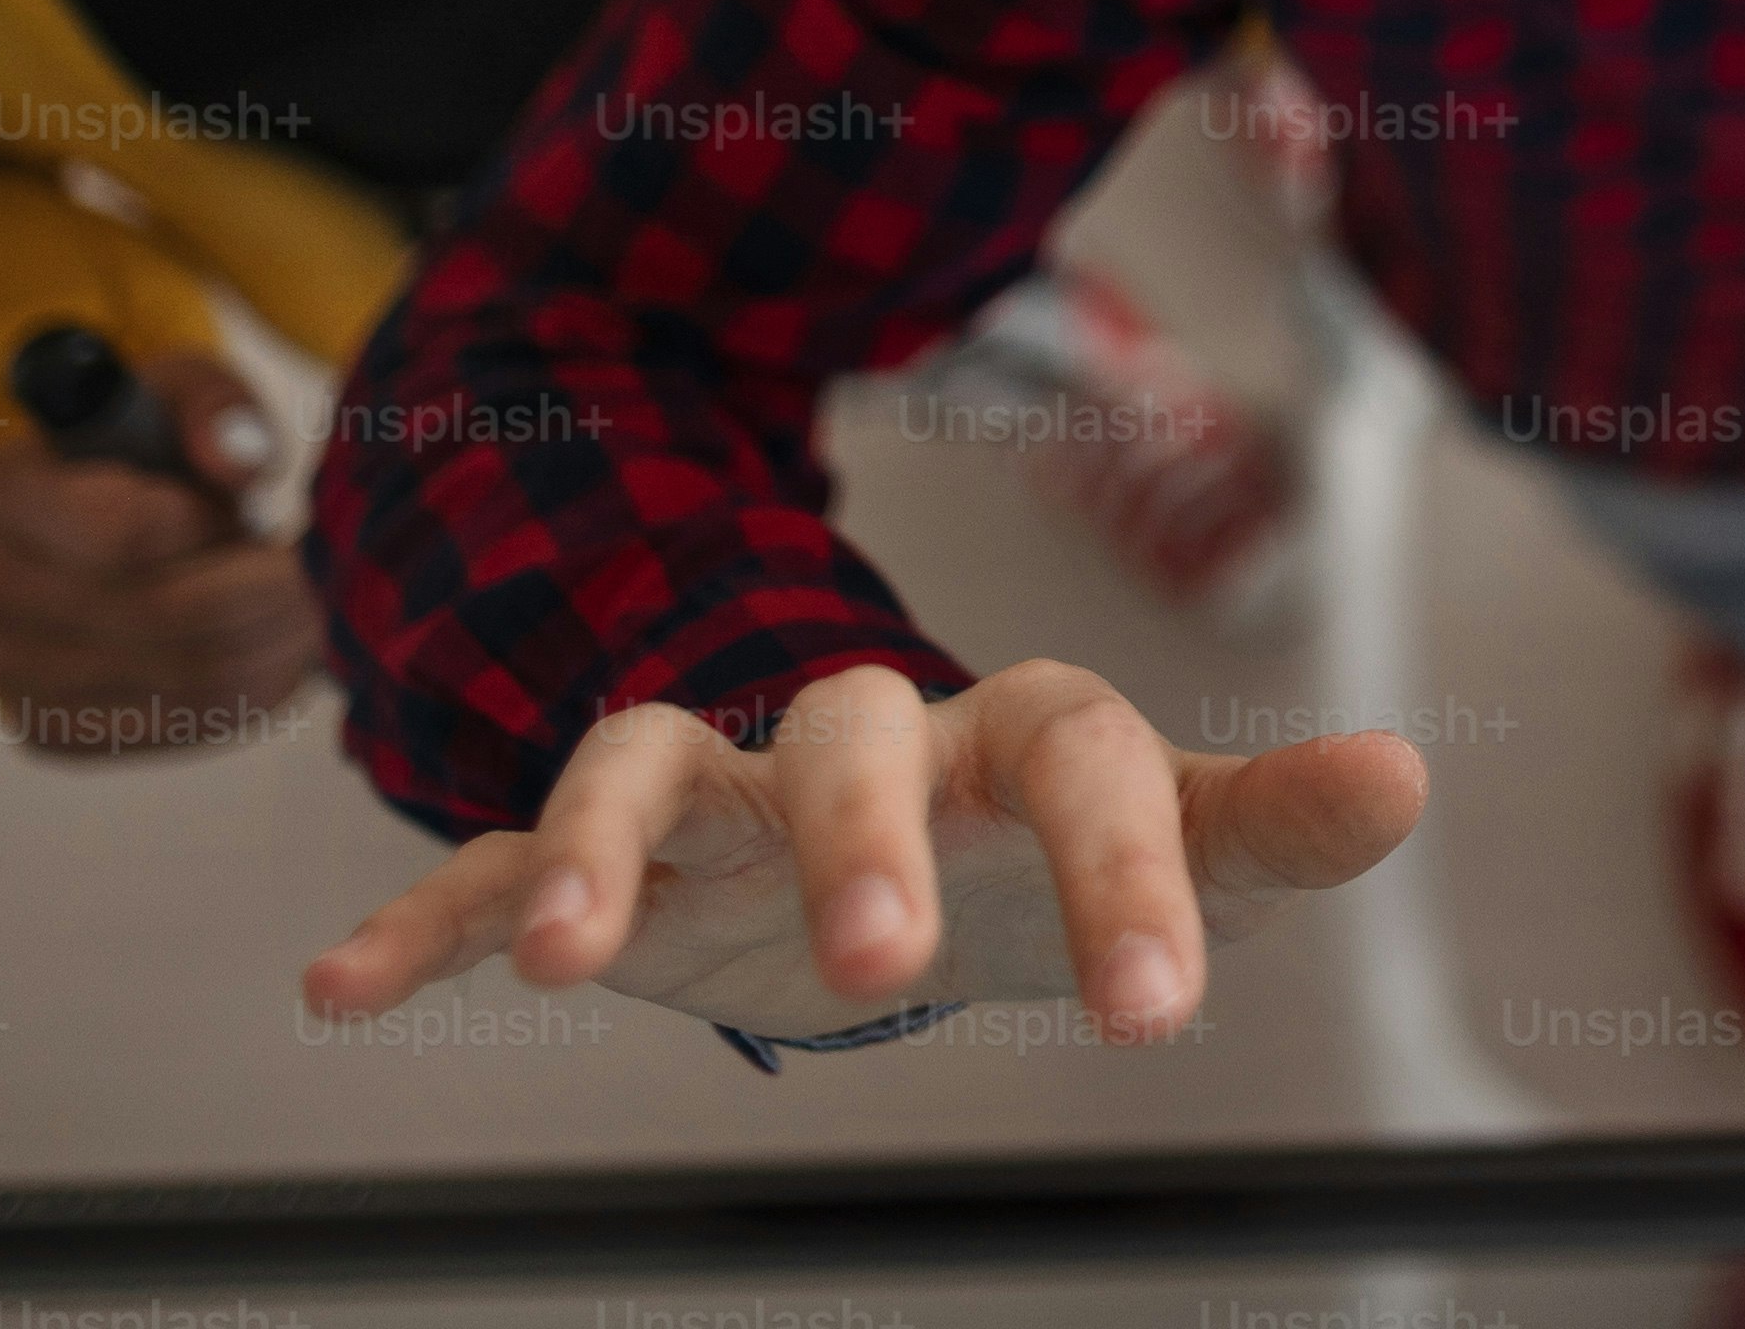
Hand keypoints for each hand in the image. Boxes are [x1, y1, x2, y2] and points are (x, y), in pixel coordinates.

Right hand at [0, 347, 318, 760]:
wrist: (101, 529)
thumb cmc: (148, 448)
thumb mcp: (181, 393)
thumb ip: (216, 408)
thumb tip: (242, 469)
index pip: (126, 536)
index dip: (212, 527)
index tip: (251, 506)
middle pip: (164, 616)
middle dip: (267, 589)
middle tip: (316, 565)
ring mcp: (7, 671)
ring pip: (186, 679)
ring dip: (274, 640)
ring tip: (304, 599)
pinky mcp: (50, 730)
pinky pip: (179, 726)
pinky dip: (255, 687)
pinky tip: (272, 645)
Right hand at [301, 659, 1425, 1047]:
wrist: (848, 819)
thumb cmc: (1010, 835)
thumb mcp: (1138, 833)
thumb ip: (1257, 822)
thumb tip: (1406, 777)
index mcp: (999, 737)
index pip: (1080, 757)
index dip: (1125, 872)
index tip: (1158, 1014)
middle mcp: (846, 736)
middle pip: (846, 730)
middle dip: (857, 838)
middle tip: (882, 963)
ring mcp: (707, 787)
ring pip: (641, 763)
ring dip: (593, 851)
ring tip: (556, 965)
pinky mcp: (592, 853)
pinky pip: (486, 861)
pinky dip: (418, 919)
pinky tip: (339, 987)